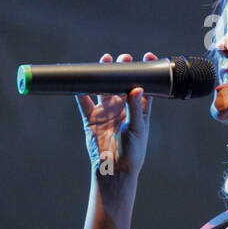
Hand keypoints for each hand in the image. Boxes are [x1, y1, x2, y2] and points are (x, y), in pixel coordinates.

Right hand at [75, 52, 156, 181]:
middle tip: (124, 58)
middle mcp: (122, 108)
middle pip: (121, 83)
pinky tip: (79, 79)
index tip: (148, 56)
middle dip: (122, 69)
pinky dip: (80, 90)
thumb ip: (135, 108)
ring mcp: (106, 112)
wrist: (114, 171)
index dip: (146, 72)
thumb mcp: (138, 129)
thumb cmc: (132, 153)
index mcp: (139, 110)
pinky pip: (84, 101)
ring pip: (103, 88)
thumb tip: (137, 88)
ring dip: (103, 75)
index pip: (144, 87)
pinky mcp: (92, 118)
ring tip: (105, 60)